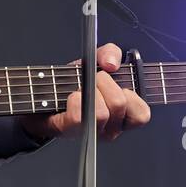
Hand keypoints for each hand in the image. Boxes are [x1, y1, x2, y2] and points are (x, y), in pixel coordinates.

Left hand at [18, 43, 150, 141]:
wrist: (44, 93)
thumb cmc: (75, 81)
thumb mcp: (96, 61)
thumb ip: (110, 53)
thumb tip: (112, 63)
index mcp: (123, 114)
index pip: (141, 115)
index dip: (131, 95)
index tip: (118, 84)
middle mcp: (111, 128)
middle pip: (118, 104)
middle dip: (103, 83)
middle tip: (93, 80)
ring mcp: (92, 132)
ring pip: (101, 113)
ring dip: (88, 91)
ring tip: (80, 88)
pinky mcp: (71, 131)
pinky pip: (79, 116)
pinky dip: (74, 99)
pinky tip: (70, 96)